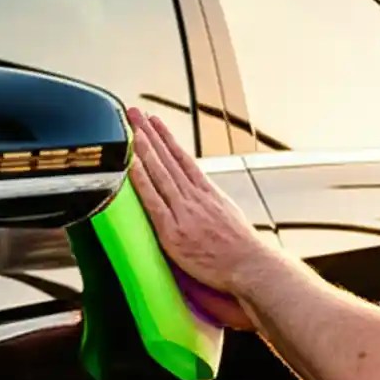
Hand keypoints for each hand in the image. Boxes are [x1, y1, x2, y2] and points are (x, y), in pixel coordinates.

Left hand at [125, 108, 272, 296]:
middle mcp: (195, 197)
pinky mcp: (173, 232)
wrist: (250, 266)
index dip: (166, 138)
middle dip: (149, 133)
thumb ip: (210, 203)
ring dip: (143, 148)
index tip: (154, 121)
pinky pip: (153, 201)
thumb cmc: (242, 249)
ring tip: (132, 127)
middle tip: (135, 112)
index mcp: (208, 193)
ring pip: (160, 172)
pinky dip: (141, 180)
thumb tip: (202, 196)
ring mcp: (183, 212)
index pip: (182, 158)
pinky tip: (130, 165)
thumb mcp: (229, 216)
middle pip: (168, 158)